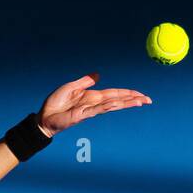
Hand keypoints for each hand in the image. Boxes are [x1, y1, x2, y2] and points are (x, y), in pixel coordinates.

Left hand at [37, 73, 151, 135]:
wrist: (44, 117)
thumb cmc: (55, 104)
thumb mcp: (71, 87)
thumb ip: (85, 82)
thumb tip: (99, 75)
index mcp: (93, 97)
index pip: (114, 94)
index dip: (128, 93)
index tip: (141, 94)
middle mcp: (94, 104)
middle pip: (118, 100)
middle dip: (133, 100)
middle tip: (149, 100)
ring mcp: (90, 110)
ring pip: (112, 105)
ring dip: (127, 103)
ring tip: (140, 102)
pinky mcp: (82, 115)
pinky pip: (98, 109)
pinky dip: (109, 106)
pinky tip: (119, 103)